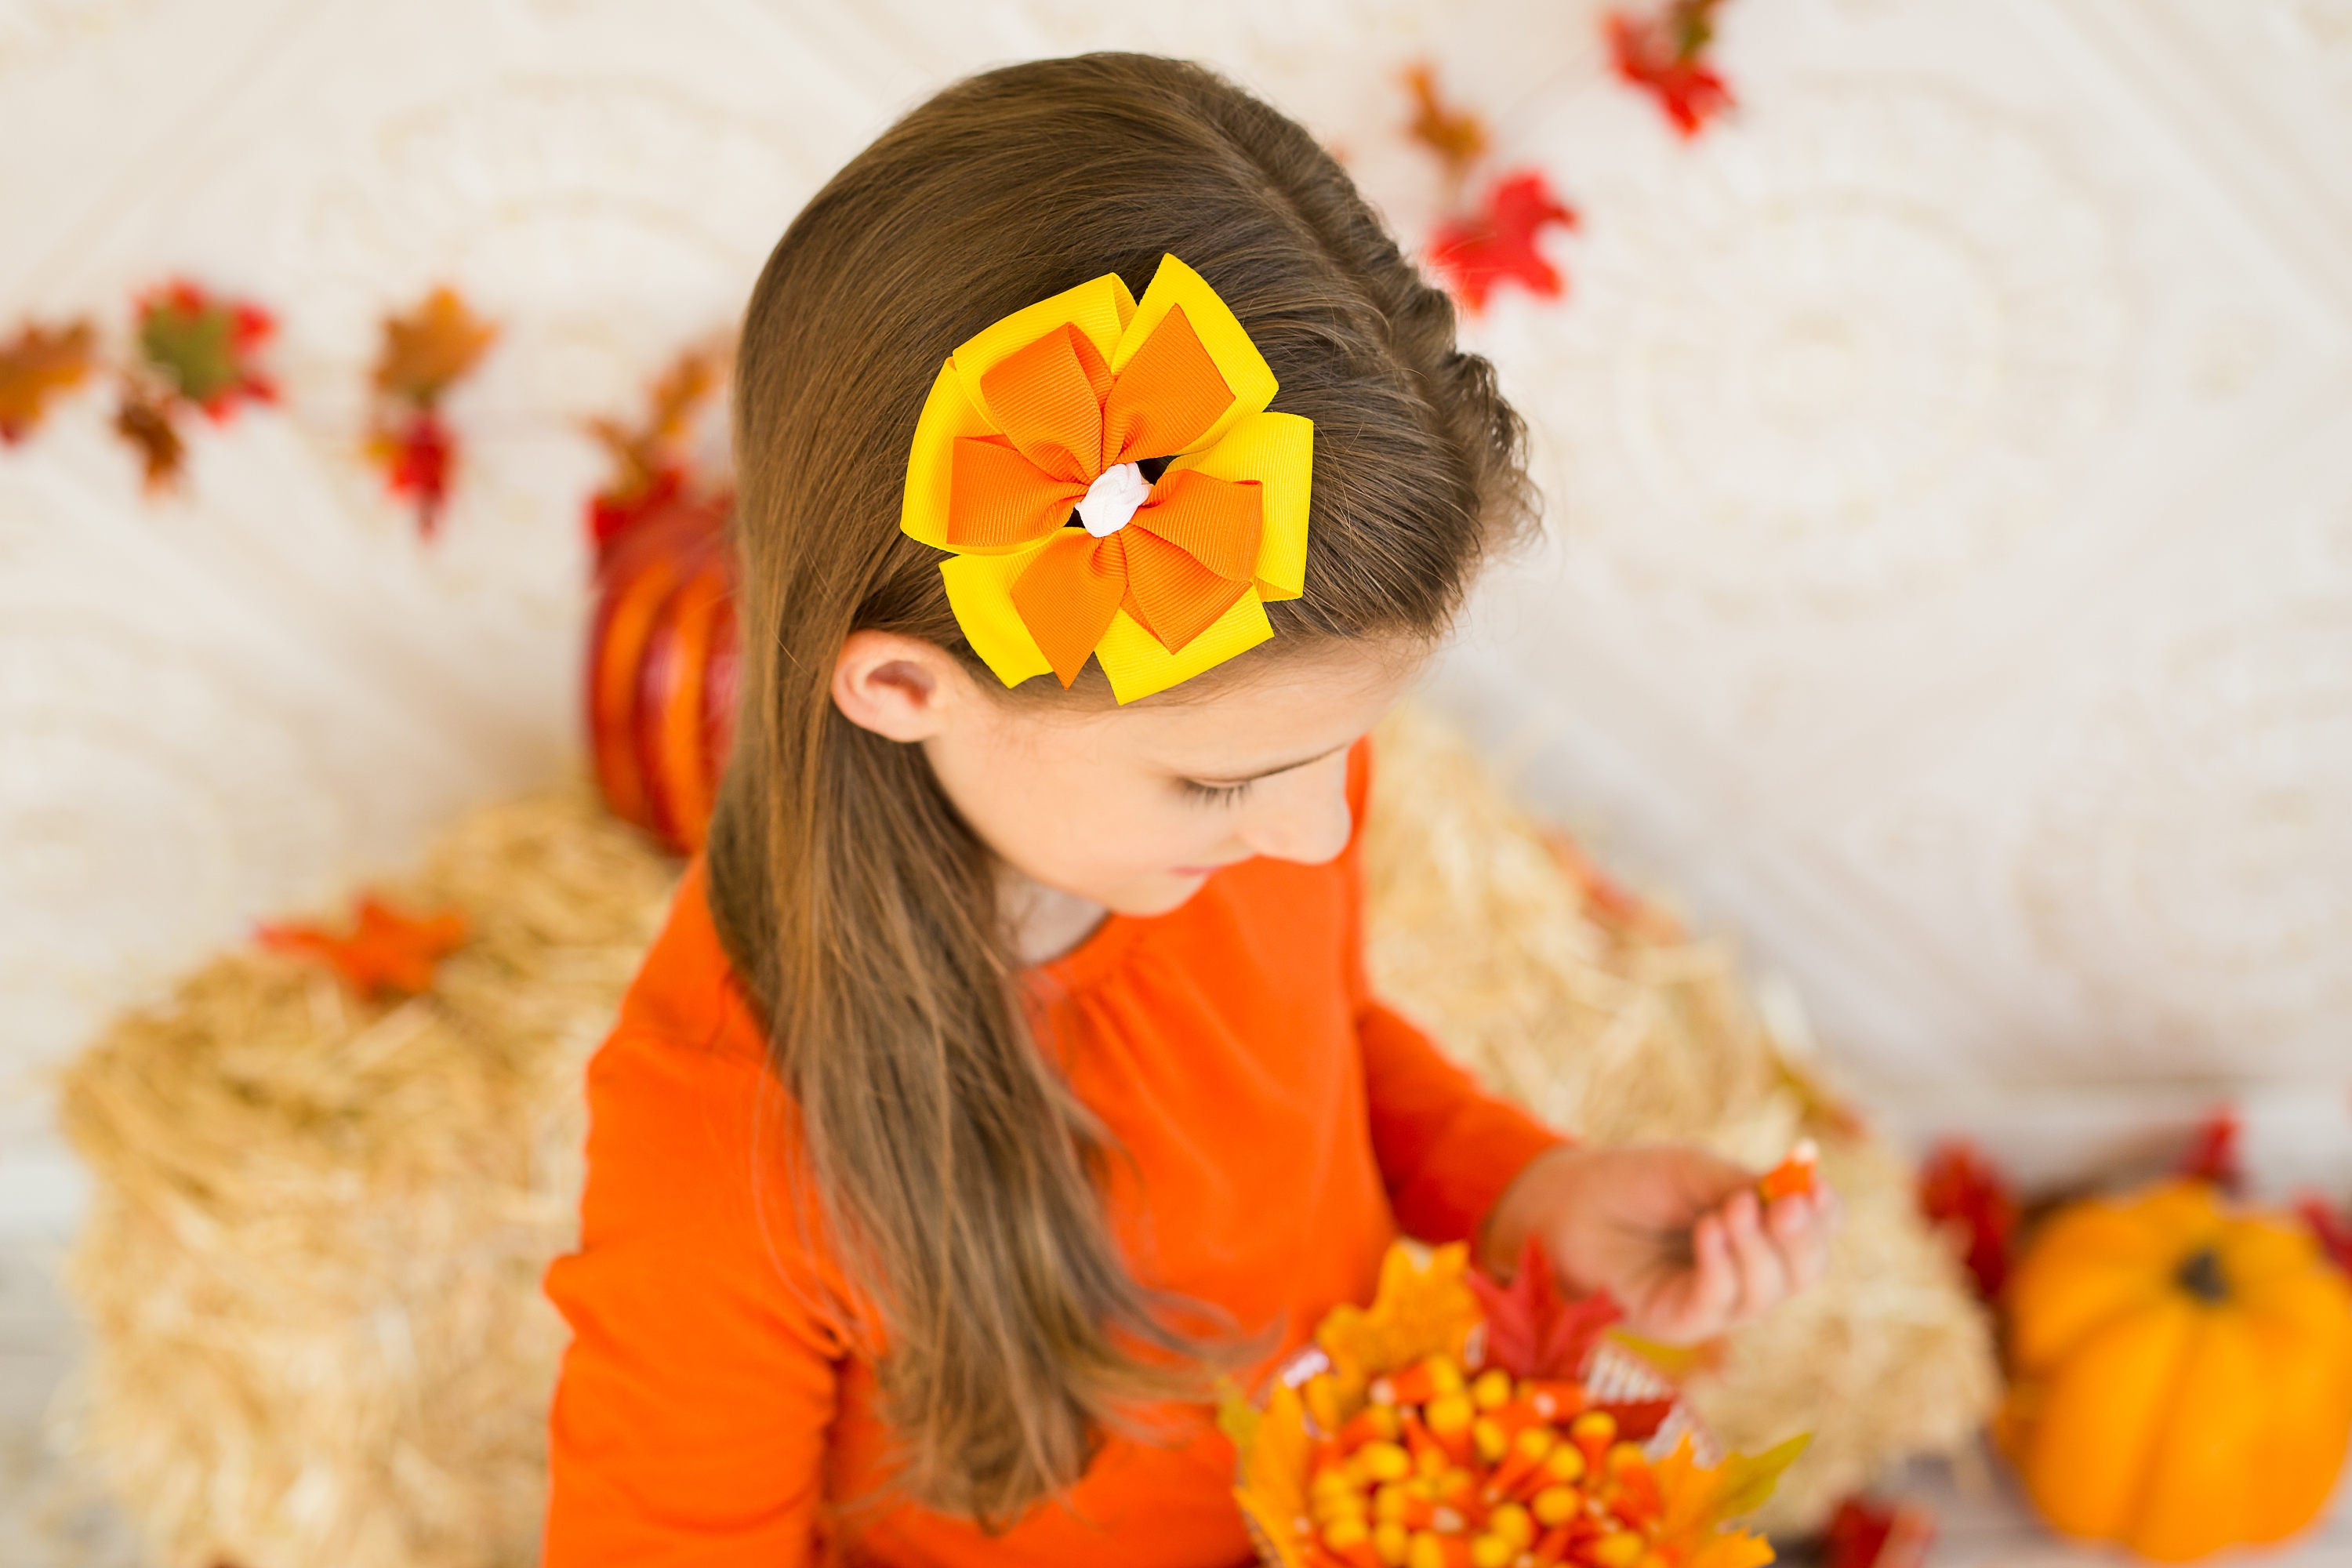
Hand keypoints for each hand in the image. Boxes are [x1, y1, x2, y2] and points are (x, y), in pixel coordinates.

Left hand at [1479, 1143, 1842, 1343]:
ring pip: (1767, 1293)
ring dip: (1757, 1249)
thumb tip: (1801, 1191)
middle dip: (1802, 1239)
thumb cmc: (1630, 1183)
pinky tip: (1709, 1232)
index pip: (1816, 1232)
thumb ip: (1742, 1184)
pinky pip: (1716, 1305)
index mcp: (1758, 1231)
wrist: (1561, 1202)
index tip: (1812, 1186)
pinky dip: (1721, 1268)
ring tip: (1729, 1209)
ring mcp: (1713, 1302)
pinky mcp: (1676, 1322)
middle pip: (1805, 1271)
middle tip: (1785, 1203)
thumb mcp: (1692, 1172)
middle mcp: (1745, 1272)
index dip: (1824, 1214)